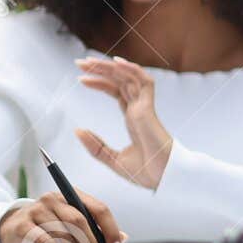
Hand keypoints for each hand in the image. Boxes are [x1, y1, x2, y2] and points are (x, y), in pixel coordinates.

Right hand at [0, 192, 125, 242]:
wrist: (11, 230)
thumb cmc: (45, 227)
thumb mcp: (71, 226)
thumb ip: (96, 230)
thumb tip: (122, 239)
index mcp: (71, 196)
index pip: (99, 208)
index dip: (111, 231)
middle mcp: (54, 199)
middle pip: (80, 222)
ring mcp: (37, 210)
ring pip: (64, 235)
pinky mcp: (24, 225)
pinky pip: (46, 242)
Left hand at [75, 56, 173, 189]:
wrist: (164, 179)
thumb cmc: (147, 172)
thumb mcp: (112, 159)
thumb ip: (95, 145)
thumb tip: (77, 131)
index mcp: (133, 118)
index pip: (116, 91)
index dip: (100, 82)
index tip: (80, 78)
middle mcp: (139, 109)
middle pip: (120, 80)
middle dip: (100, 69)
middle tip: (79, 62)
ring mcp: (145, 108)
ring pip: (128, 78)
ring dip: (109, 67)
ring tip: (89, 62)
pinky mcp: (148, 110)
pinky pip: (143, 83)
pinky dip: (131, 70)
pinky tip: (116, 63)